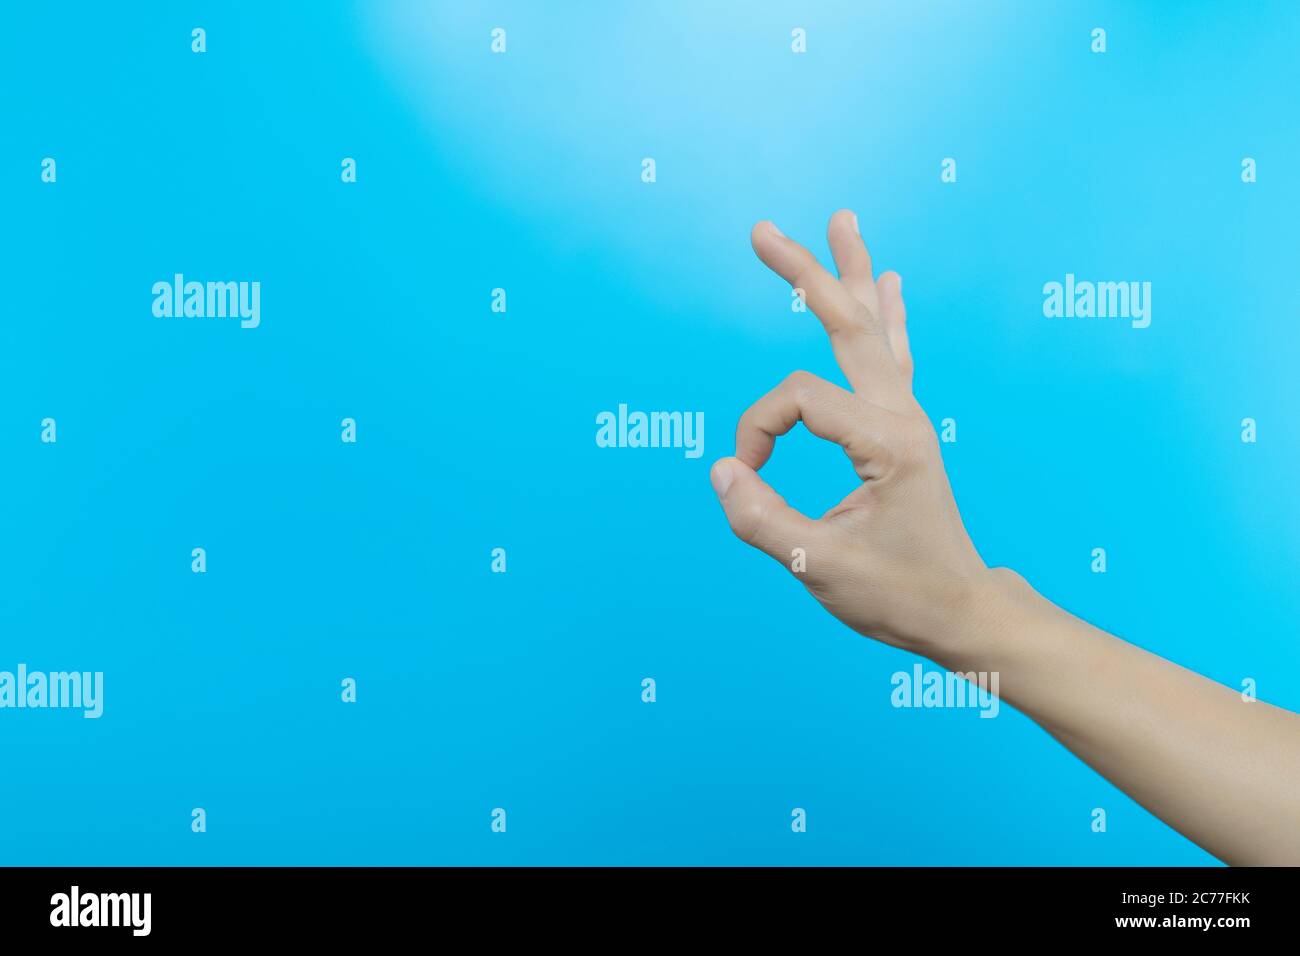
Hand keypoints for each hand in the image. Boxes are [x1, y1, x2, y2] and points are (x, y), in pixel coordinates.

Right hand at [711, 210, 994, 654]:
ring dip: (852, 275)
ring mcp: (908, 418)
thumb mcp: (819, 567)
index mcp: (885, 443)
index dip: (756, 433)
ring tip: (844, 221)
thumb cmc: (898, 595)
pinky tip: (887, 281)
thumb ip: (761, 519)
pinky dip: (884, 316)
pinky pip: (891, 356)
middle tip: (761, 231)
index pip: (797, 402)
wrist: (961, 612)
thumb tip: (723, 470)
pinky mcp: (904, 430)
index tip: (744, 479)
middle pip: (847, 325)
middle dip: (804, 274)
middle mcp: (901, 418)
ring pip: (875, 330)